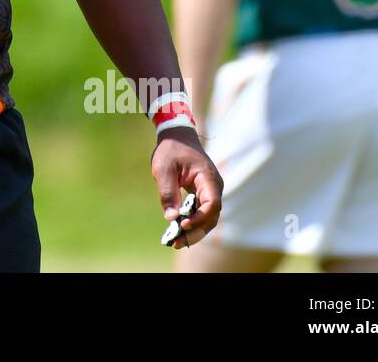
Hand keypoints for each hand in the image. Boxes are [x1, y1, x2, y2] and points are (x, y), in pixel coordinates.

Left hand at [151, 128, 221, 249]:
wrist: (177, 136)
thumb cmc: (171, 149)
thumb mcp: (163, 168)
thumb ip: (168, 192)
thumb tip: (172, 218)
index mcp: (207, 177)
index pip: (212, 203)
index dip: (200, 217)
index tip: (182, 224)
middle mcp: (214, 186)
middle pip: (212, 216)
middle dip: (196, 231)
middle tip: (177, 242)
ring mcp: (210, 191)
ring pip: (208, 217)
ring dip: (194, 231)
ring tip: (175, 242)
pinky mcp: (203, 194)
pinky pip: (202, 212)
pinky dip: (192, 223)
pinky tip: (178, 231)